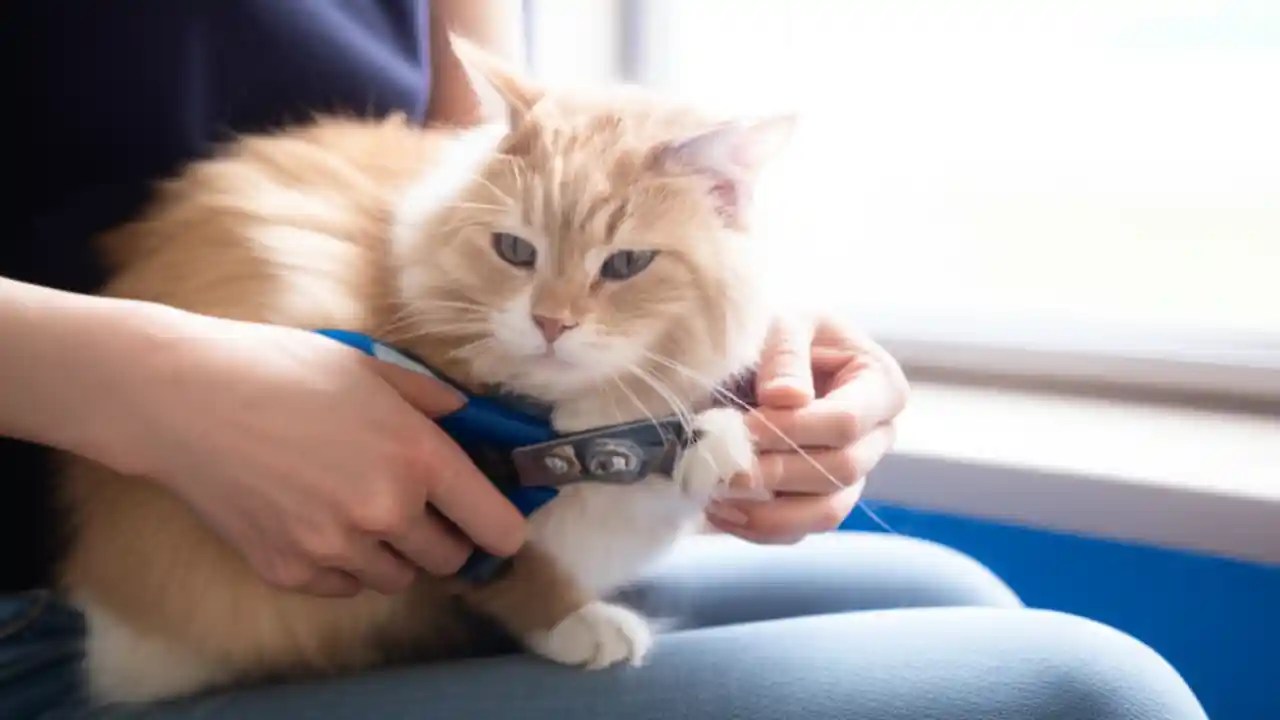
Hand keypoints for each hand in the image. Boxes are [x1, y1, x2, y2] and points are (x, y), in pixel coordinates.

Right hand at [106, 309, 524, 596]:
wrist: (186, 400)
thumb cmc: (280, 369)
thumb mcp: (370, 367)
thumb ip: (431, 399)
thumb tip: (470, 418)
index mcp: (417, 457)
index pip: (495, 526)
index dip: (505, 528)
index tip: (500, 525)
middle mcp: (386, 511)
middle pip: (450, 559)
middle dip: (447, 537)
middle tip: (424, 508)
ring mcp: (336, 547)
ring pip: (398, 577)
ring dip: (395, 553)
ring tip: (363, 509)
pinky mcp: (291, 571)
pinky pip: (345, 586)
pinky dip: (345, 565)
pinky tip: (320, 521)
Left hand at [706, 315, 908, 543]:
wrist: (759, 354)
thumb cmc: (779, 331)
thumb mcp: (785, 322)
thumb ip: (785, 353)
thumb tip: (786, 397)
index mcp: (880, 385)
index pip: (846, 422)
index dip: (793, 430)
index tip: (744, 425)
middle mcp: (877, 436)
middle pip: (840, 470)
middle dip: (776, 470)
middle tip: (721, 463)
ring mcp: (853, 474)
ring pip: (826, 513)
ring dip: (769, 512)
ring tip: (717, 495)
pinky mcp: (822, 500)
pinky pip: (800, 530)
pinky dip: (759, 527)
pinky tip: (719, 510)